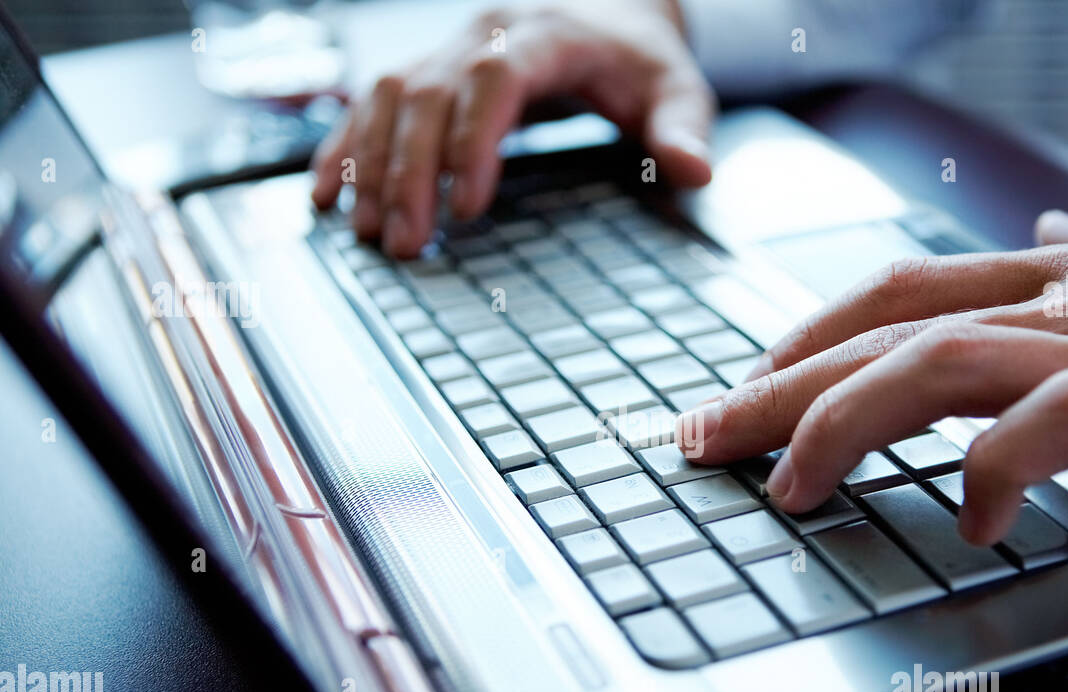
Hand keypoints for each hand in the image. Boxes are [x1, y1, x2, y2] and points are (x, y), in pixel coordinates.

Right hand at [309, 0, 712, 256]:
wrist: (607, 11)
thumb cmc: (639, 61)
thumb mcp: (675, 89)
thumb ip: (683, 130)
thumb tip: (695, 173)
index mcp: (545, 34)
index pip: (495, 79)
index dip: (473, 140)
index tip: (467, 207)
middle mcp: (485, 33)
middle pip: (430, 93)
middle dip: (411, 171)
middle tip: (406, 245)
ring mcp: (448, 47)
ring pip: (390, 95)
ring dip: (371, 165)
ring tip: (366, 234)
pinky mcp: (428, 69)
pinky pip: (371, 101)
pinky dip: (345, 148)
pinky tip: (326, 198)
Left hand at [675, 212, 1067, 545]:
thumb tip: (1043, 235)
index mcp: (1055, 280)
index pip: (900, 291)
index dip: (809, 332)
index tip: (745, 380)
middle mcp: (1064, 301)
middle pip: (885, 332)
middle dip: (778, 386)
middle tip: (701, 440)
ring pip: (939, 364)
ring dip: (844, 425)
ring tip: (791, 489)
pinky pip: (1054, 426)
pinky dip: (999, 472)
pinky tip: (973, 523)